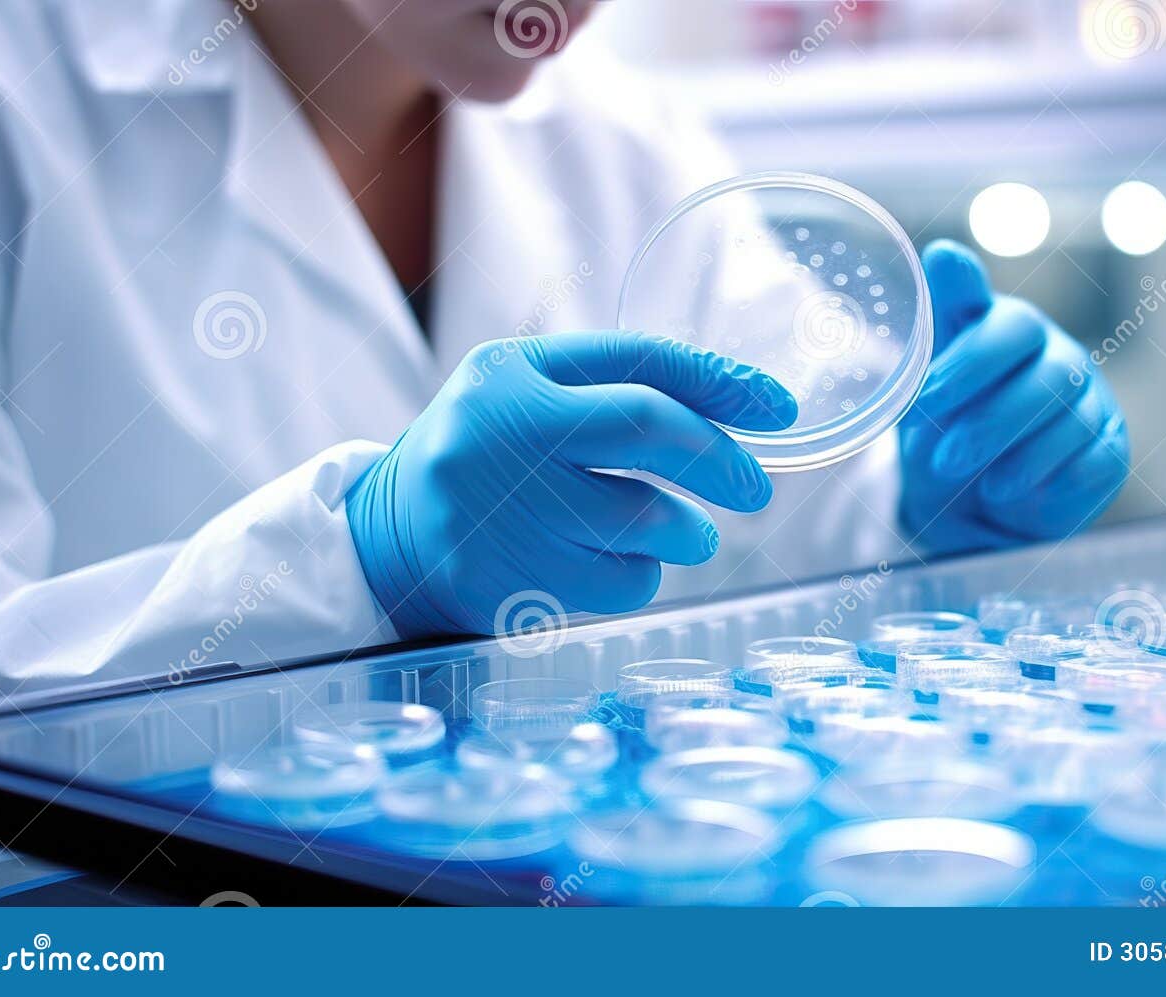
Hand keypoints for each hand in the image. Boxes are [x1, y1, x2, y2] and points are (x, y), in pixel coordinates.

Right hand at [346, 331, 796, 636]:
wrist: (386, 541)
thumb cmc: (484, 459)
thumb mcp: (526, 395)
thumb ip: (617, 388)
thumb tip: (742, 408)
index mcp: (509, 374)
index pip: (639, 362)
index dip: (721, 383)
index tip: (779, 408)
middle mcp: (498, 434)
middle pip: (648, 428)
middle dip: (722, 457)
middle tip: (755, 485)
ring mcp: (499, 513)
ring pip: (646, 518)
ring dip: (689, 530)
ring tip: (687, 531)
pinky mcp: (507, 583)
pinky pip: (621, 582)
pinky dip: (644, 576)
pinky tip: (620, 565)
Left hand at [899, 240, 1128, 555]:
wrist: (970, 494)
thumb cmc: (947, 420)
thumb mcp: (926, 374)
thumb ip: (941, 316)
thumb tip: (943, 252)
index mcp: (1011, 331)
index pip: (1012, 327)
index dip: (973, 360)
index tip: (926, 396)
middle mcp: (1057, 358)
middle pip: (1048, 376)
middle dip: (992, 422)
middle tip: (943, 458)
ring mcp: (1091, 403)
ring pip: (1074, 421)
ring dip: (1024, 458)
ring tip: (982, 488)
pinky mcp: (1109, 450)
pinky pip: (1099, 461)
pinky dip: (1059, 482)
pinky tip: (1021, 499)